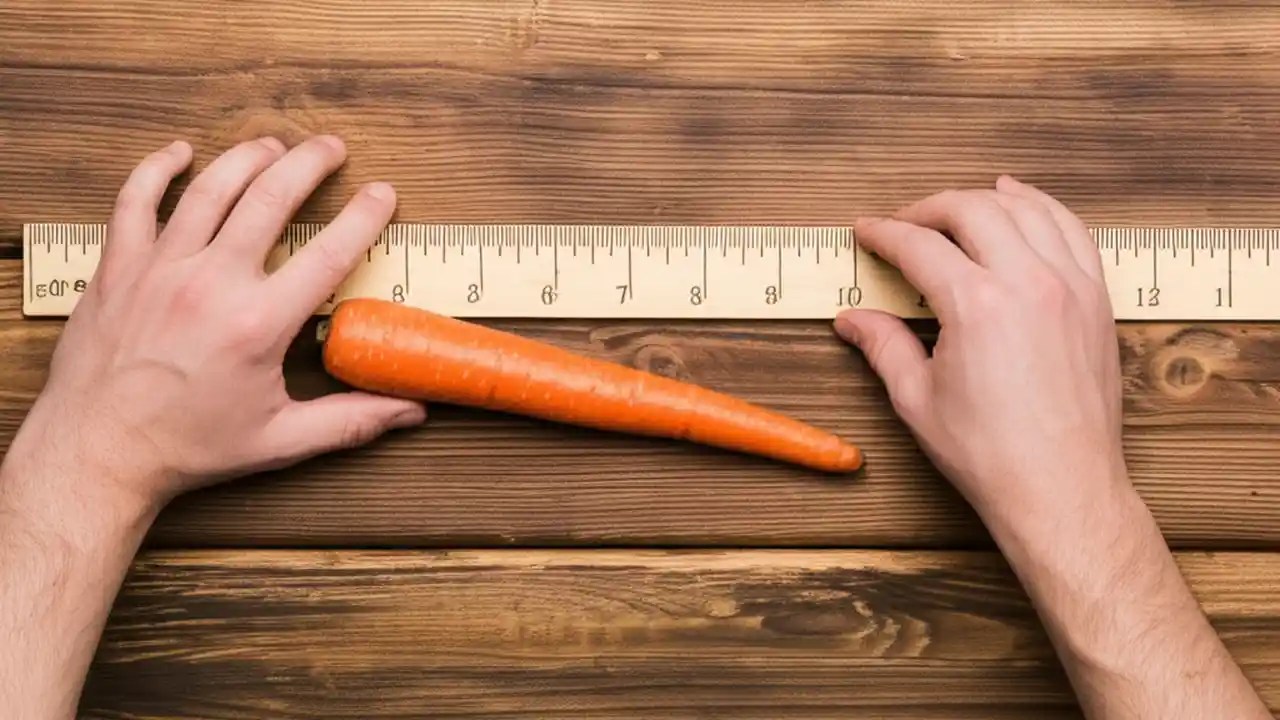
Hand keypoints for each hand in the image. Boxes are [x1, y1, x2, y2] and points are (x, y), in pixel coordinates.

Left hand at [7, 136, 425, 512]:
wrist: (98, 451)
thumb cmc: (188, 448)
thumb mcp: (279, 440)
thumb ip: (351, 420)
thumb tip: (411, 411)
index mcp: (257, 324)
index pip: (328, 253)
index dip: (363, 216)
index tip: (383, 193)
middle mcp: (210, 284)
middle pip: (270, 198)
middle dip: (310, 163)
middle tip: (333, 148)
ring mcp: (160, 269)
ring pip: (210, 187)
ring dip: (249, 156)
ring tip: (275, 144)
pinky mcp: (120, 268)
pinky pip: (135, 200)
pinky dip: (157, 169)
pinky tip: (180, 153)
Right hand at [834, 176, 1126, 541]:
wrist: (1061, 487)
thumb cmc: (990, 454)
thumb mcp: (917, 399)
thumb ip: (883, 346)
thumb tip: (852, 319)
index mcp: (976, 305)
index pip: (919, 245)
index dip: (885, 234)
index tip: (867, 231)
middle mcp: (1028, 283)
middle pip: (972, 210)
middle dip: (929, 208)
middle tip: (903, 224)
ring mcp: (1070, 286)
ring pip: (1027, 210)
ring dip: (986, 198)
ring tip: (958, 203)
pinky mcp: (1096, 300)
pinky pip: (1072, 231)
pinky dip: (1044, 209)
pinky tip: (1024, 205)